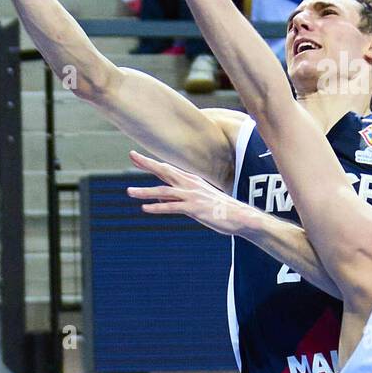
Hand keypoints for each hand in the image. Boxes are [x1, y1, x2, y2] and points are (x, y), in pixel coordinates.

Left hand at [125, 151, 242, 235]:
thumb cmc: (221, 210)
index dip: (151, 162)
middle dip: (147, 163)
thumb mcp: (200, 200)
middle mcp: (190, 184)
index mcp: (192, 180)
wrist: (241, 217)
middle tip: (132, 155)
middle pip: (165, 171)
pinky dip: (158, 208)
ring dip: (145, 191)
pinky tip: (145, 208)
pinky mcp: (194, 208)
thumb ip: (182, 198)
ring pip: (164, 191)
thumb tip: (163, 201)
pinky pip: (172, 207)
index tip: (136, 156)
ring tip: (129, 192)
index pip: (168, 169)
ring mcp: (192, 196)